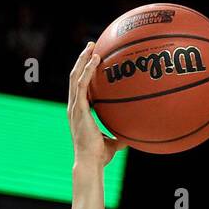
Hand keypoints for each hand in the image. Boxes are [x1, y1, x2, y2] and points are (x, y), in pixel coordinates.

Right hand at [68, 43, 126, 167]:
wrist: (90, 163)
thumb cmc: (100, 157)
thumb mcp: (113, 142)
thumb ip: (121, 135)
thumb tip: (134, 134)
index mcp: (79, 112)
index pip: (80, 88)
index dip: (84, 73)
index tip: (92, 61)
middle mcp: (74, 106)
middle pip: (75, 77)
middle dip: (82, 59)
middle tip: (92, 46)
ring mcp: (74, 106)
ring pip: (76, 76)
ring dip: (83, 59)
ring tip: (92, 46)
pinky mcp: (78, 108)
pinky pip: (82, 84)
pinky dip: (87, 70)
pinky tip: (95, 59)